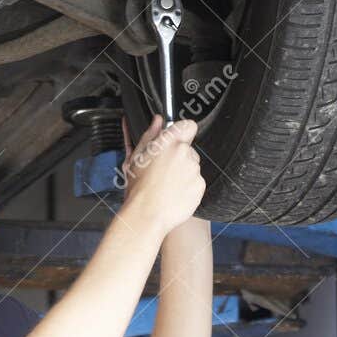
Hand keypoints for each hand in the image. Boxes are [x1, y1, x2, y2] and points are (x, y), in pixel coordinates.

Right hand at [120, 112, 205, 236]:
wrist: (146, 215)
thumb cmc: (139, 189)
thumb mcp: (137, 158)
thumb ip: (150, 135)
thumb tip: (158, 121)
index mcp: (168, 142)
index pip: (188, 126)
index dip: (182, 134)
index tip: (176, 142)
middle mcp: (184, 153)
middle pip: (189, 150)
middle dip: (179, 158)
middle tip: (164, 172)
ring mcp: (194, 170)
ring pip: (192, 167)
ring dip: (184, 174)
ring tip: (168, 187)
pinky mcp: (200, 185)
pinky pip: (196, 183)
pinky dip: (188, 188)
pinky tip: (174, 194)